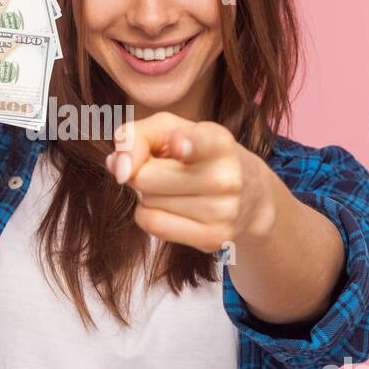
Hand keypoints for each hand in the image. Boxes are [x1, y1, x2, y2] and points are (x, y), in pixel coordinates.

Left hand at [106, 112, 277, 253]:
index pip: (201, 142)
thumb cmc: (197, 154)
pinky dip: (151, 215)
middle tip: (165, 169)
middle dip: (142, 172)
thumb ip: (135, 135)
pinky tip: (171, 208)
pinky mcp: (213, 238)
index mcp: (219, 141)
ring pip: (147, 203)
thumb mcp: (169, 129)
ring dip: (149, 195)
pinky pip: (154, 225)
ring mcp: (222, 211)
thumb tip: (117, 167)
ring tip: (176, 188)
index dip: (186, 142)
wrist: (250, 195)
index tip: (178, 144)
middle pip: (145, 177)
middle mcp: (226, 176)